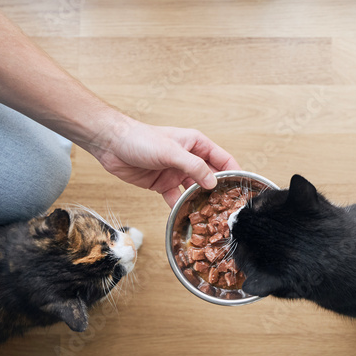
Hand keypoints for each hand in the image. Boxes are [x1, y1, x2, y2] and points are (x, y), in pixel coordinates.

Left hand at [88, 117, 240, 206]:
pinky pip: (176, 198)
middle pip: (210, 177)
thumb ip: (193, 166)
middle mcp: (189, 158)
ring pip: (194, 190)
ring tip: (210, 216)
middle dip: (219, 191)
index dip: (234, 172)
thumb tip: (212, 183)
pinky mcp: (162, 184)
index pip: (222, 159)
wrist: (111, 144)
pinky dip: (180, 207)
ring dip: (200, 201)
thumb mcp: (171, 151)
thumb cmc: (141, 139)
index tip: (243, 187)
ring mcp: (176, 172)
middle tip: (229, 207)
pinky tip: (185, 217)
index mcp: (196, 144)